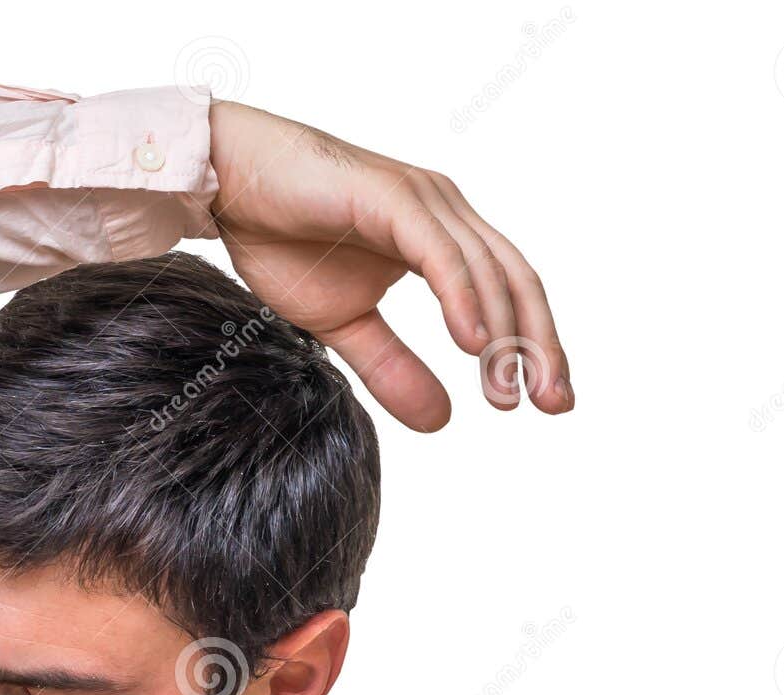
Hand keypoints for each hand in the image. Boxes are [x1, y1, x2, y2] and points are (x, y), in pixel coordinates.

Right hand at [209, 99, 572, 431]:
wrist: (230, 185)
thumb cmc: (282, 240)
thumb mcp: (345, 326)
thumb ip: (393, 368)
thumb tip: (443, 421)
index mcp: (441, 239)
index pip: (506, 294)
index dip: (532, 347)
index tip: (547, 402)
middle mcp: (445, 213)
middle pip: (515, 281)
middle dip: (539, 345)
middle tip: (553, 404)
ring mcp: (423, 200)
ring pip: (485, 270)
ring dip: (502, 334)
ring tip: (507, 391)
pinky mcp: (393, 197)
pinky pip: (439, 254)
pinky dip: (461, 298)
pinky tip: (473, 344)